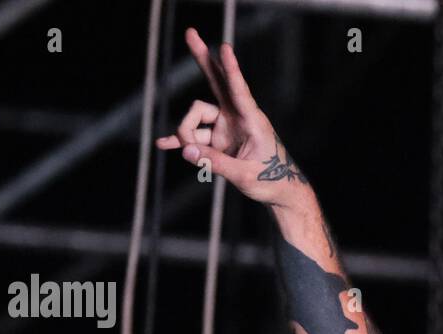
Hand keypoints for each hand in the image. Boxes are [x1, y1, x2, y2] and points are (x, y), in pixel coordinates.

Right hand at [156, 27, 307, 205]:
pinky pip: (194, 136)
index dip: (232, 70)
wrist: (280, 192)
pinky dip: (180, 141)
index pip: (239, 91)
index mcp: (253, 121)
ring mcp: (226, 126)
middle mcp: (238, 117)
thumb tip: (187, 152)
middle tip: (191, 33)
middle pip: (216, 81)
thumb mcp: (244, 175)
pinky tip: (162, 144)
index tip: (225, 48)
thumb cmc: (271, 181)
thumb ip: (215, 163)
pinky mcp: (218, 140)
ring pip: (196, 117)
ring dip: (187, 133)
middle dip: (203, 59)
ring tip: (189, 154)